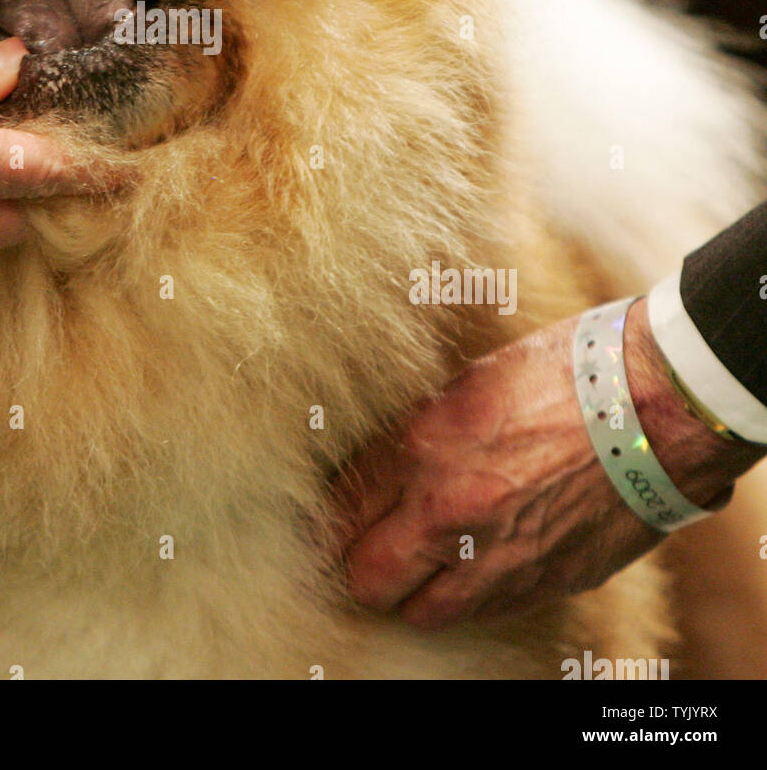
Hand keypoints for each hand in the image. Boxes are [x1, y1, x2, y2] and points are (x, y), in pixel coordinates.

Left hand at [332, 298, 763, 626]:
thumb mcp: (463, 386)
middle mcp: (452, 514)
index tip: (333, 513)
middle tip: (368, 545)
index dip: (332, 515)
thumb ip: (413, 437)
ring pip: (423, 612)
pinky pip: (484, 611)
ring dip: (413, 591)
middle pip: (368, 580)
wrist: (653, 405)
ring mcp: (501, 558)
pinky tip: (476, 563)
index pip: (342, 509)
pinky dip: (469, 595)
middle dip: (361, 565)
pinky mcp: (547, 582)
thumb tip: (372, 471)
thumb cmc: (560, 374)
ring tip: (420, 561)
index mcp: (423, 449)